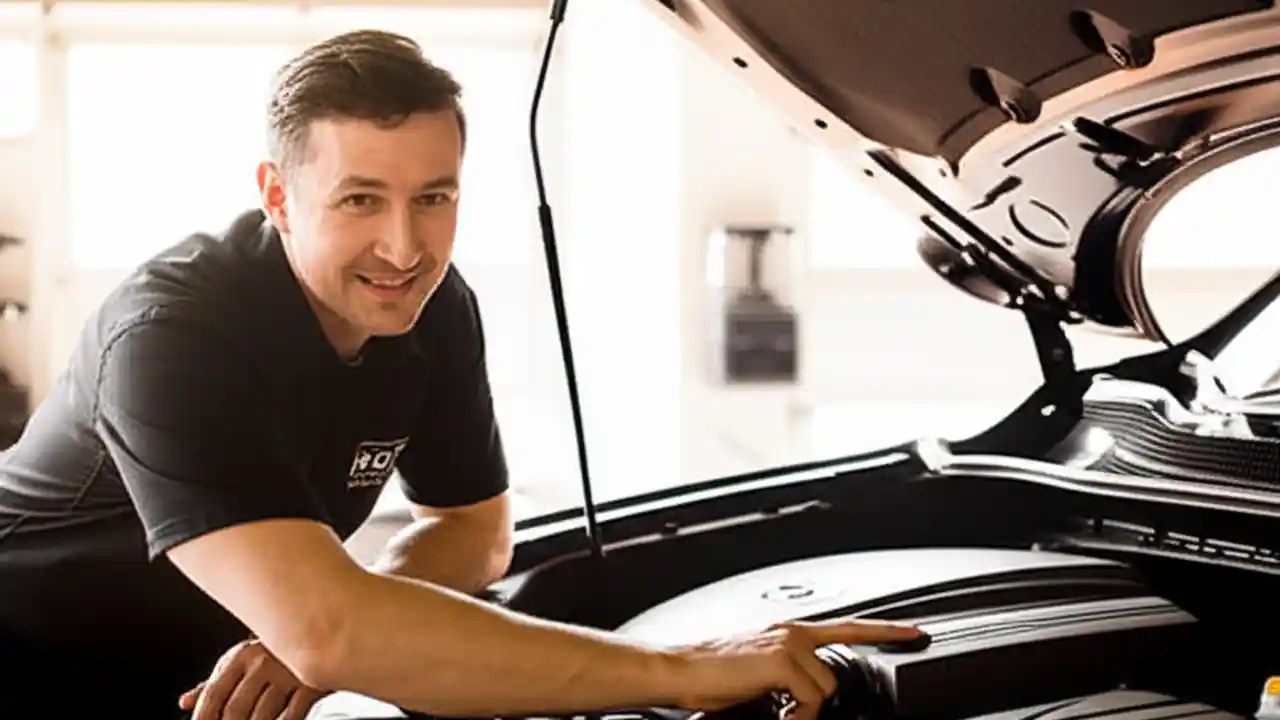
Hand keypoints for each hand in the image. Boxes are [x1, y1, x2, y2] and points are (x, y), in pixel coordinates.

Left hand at [179, 638, 326, 719]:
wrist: (321, 630)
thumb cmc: (275, 651)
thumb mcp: (242, 661)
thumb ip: (214, 683)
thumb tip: (185, 702)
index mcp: (241, 656)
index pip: (213, 693)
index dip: (203, 716)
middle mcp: (263, 662)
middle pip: (236, 709)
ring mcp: (289, 673)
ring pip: (262, 716)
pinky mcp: (312, 684)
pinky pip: (291, 716)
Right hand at [671, 619, 924, 719]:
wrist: (681, 671)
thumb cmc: (712, 675)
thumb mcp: (759, 673)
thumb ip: (790, 674)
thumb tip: (806, 698)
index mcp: (789, 631)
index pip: (848, 628)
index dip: (886, 631)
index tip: (915, 632)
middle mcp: (793, 631)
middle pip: (835, 674)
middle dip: (815, 700)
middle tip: (787, 709)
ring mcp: (789, 643)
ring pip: (824, 689)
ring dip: (802, 709)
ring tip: (773, 708)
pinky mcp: (782, 658)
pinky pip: (809, 698)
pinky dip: (795, 713)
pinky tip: (774, 709)